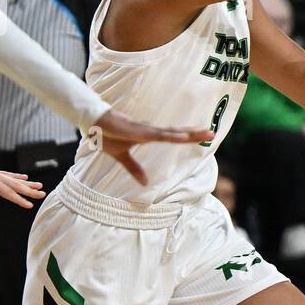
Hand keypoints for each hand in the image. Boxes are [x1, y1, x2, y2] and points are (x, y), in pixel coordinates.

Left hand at [0, 156, 44, 207]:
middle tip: (43, 194)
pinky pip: (8, 175)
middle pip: (16, 185)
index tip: (30, 205)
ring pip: (15, 179)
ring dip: (27, 183)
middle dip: (30, 190)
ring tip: (39, 184)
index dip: (20, 200)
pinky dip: (17, 177)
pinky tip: (23, 177)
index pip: (9, 193)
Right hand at [88, 109, 214, 185]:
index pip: (173, 136)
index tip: (204, 136)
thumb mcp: (121, 156)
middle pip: (176, 132)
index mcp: (148, 135)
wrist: (91, 122)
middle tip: (212, 133)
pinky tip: (180, 136)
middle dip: (194, 133)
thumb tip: (145, 182)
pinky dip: (169, 135)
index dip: (188, 136)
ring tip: (203, 132)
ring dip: (186, 133)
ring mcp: (144, 130)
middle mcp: (150, 130)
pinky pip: (156, 135)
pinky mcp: (137, 131)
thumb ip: (133, 168)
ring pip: (170, 132)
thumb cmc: (106, 135)